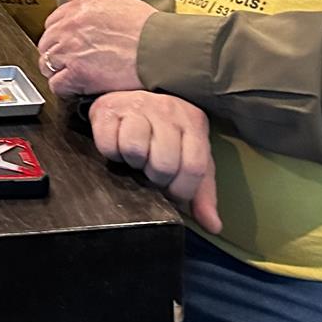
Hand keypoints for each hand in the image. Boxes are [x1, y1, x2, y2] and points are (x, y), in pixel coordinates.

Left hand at [38, 0, 152, 95]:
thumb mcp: (118, 4)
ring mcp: (71, 50)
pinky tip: (77, 89)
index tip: (67, 45)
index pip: (52, 22)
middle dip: (56, 55)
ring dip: (59, 72)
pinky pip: (57, 84)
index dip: (59, 37)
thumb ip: (90, 2)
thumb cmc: (148, 27)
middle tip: (70, 65)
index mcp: (80, 8)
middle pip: (46, 44)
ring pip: (47, 65)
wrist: (160, 48)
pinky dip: (65, 89)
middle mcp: (70, 26)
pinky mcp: (77, 73)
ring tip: (74, 78)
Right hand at [88, 90, 221, 232]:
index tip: (171, 191)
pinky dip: (110, 152)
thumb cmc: (164, 134)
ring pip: (134, 149)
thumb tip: (213, 226)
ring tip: (134, 157)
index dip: (181, 189)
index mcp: (193, 123)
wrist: (131, 95)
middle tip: (150, 171)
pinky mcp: (108, 108)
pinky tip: (117, 146)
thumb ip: (202, 192)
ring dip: (132, 162)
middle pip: (163, 163)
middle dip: (155, 177)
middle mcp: (168, 109)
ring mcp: (137, 105)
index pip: (194, 168)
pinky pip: (108, 143)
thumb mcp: (189, 157)